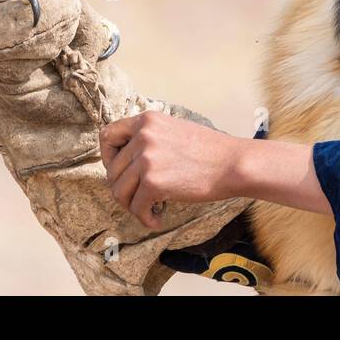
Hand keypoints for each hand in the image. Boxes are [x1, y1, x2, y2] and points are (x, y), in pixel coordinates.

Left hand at [99, 111, 245, 228]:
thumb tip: (127, 162)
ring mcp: (147, 159)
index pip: (107, 136)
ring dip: (131, 205)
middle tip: (139, 198)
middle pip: (112, 170)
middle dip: (123, 188)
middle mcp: (143, 136)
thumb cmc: (209, 150)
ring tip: (147, 209)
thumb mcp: (173, 130)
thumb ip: (149, 139)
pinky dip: (144, 218)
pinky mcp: (154, 182)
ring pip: (119, 191)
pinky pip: (136, 207)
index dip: (108, 157)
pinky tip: (156, 219)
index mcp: (147, 120)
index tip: (121, 170)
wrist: (232, 163)